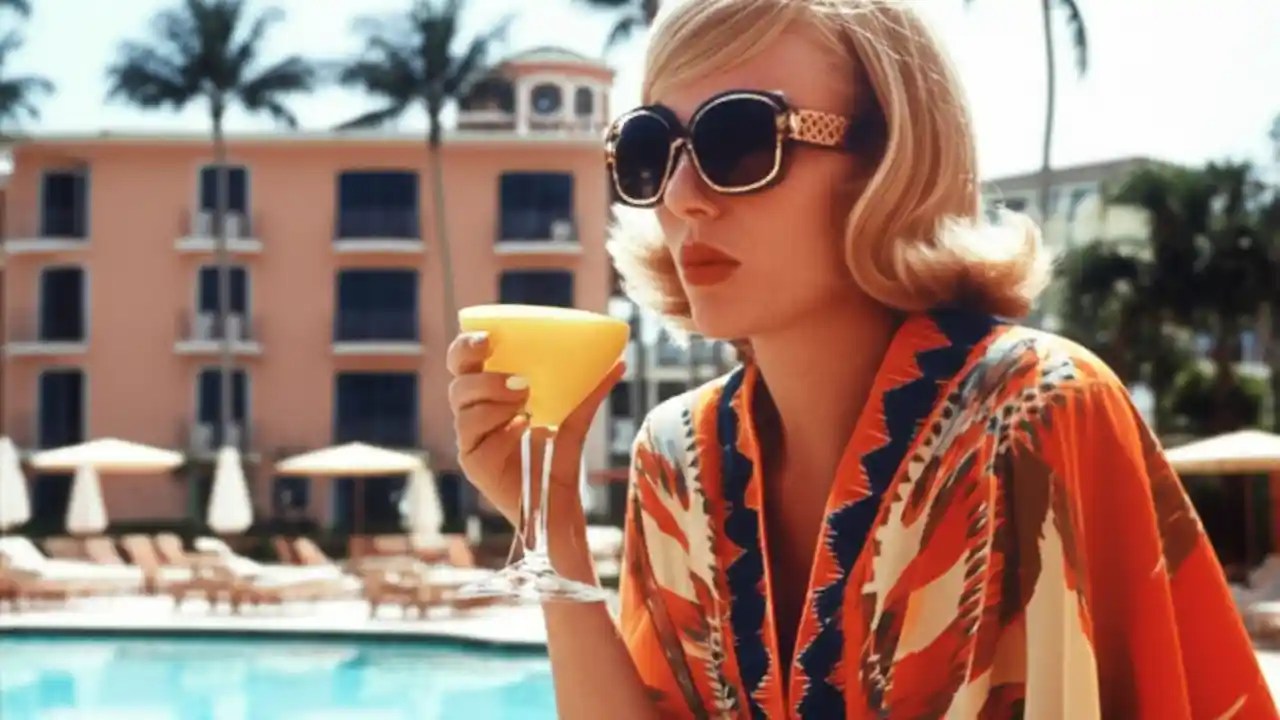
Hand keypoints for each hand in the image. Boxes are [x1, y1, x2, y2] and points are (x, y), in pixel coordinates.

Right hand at [446, 330, 625, 526]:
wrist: (557, 505)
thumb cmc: (557, 460)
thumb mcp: (574, 419)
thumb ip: (588, 392)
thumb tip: (619, 363)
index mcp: (489, 395)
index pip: (464, 363)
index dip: (467, 346)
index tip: (490, 337)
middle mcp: (474, 414)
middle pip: (458, 382)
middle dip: (482, 372)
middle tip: (518, 377)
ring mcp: (471, 439)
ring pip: (463, 407)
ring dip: (494, 396)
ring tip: (526, 400)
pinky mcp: (473, 462)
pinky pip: (472, 434)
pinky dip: (498, 424)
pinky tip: (522, 425)